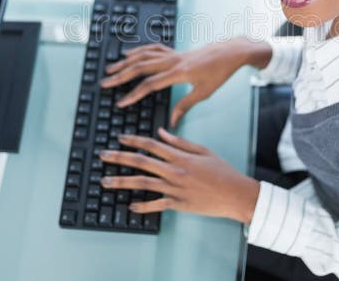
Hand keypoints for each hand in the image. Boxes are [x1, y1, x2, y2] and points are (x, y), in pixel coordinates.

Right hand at [99, 39, 250, 127]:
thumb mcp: (204, 93)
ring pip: (143, 56)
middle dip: (120, 75)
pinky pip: (152, 48)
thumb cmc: (220, 73)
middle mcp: (172, 61)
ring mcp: (173, 53)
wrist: (231, 51)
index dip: (133, 95)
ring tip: (110, 69)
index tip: (120, 103)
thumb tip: (171, 123)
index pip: (149, 85)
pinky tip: (128, 54)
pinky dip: (138, 50)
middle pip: (140, 67)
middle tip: (104, 83)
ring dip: (125, 62)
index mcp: (179, 73)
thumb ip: (184, 106)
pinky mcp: (175, 50)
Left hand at [99, 127, 259, 223]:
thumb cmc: (222, 171)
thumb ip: (180, 142)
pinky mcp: (178, 204)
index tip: (119, 138)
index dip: (133, 140)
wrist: (236, 194)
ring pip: (143, 183)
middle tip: (103, 155)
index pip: (151, 144)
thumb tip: (161, 132)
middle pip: (141, 162)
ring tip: (105, 182)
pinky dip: (142, 206)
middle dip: (119, 158)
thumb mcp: (203, 151)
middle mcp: (175, 171)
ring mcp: (175, 189)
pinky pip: (156, 205)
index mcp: (181, 156)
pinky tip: (130, 206)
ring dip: (121, 182)